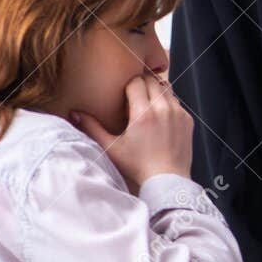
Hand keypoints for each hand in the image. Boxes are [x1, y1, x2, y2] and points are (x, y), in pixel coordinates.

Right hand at [73, 74, 192, 194]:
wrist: (167, 180)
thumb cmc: (137, 166)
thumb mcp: (111, 147)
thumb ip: (91, 128)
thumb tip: (73, 113)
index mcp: (143, 113)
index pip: (136, 81)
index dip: (128, 85)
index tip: (124, 96)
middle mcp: (163, 109)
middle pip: (152, 81)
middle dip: (142, 85)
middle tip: (133, 98)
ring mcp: (178, 113)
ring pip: (166, 89)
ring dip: (155, 92)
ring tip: (146, 107)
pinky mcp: (188, 120)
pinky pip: (177, 102)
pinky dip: (167, 104)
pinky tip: (159, 118)